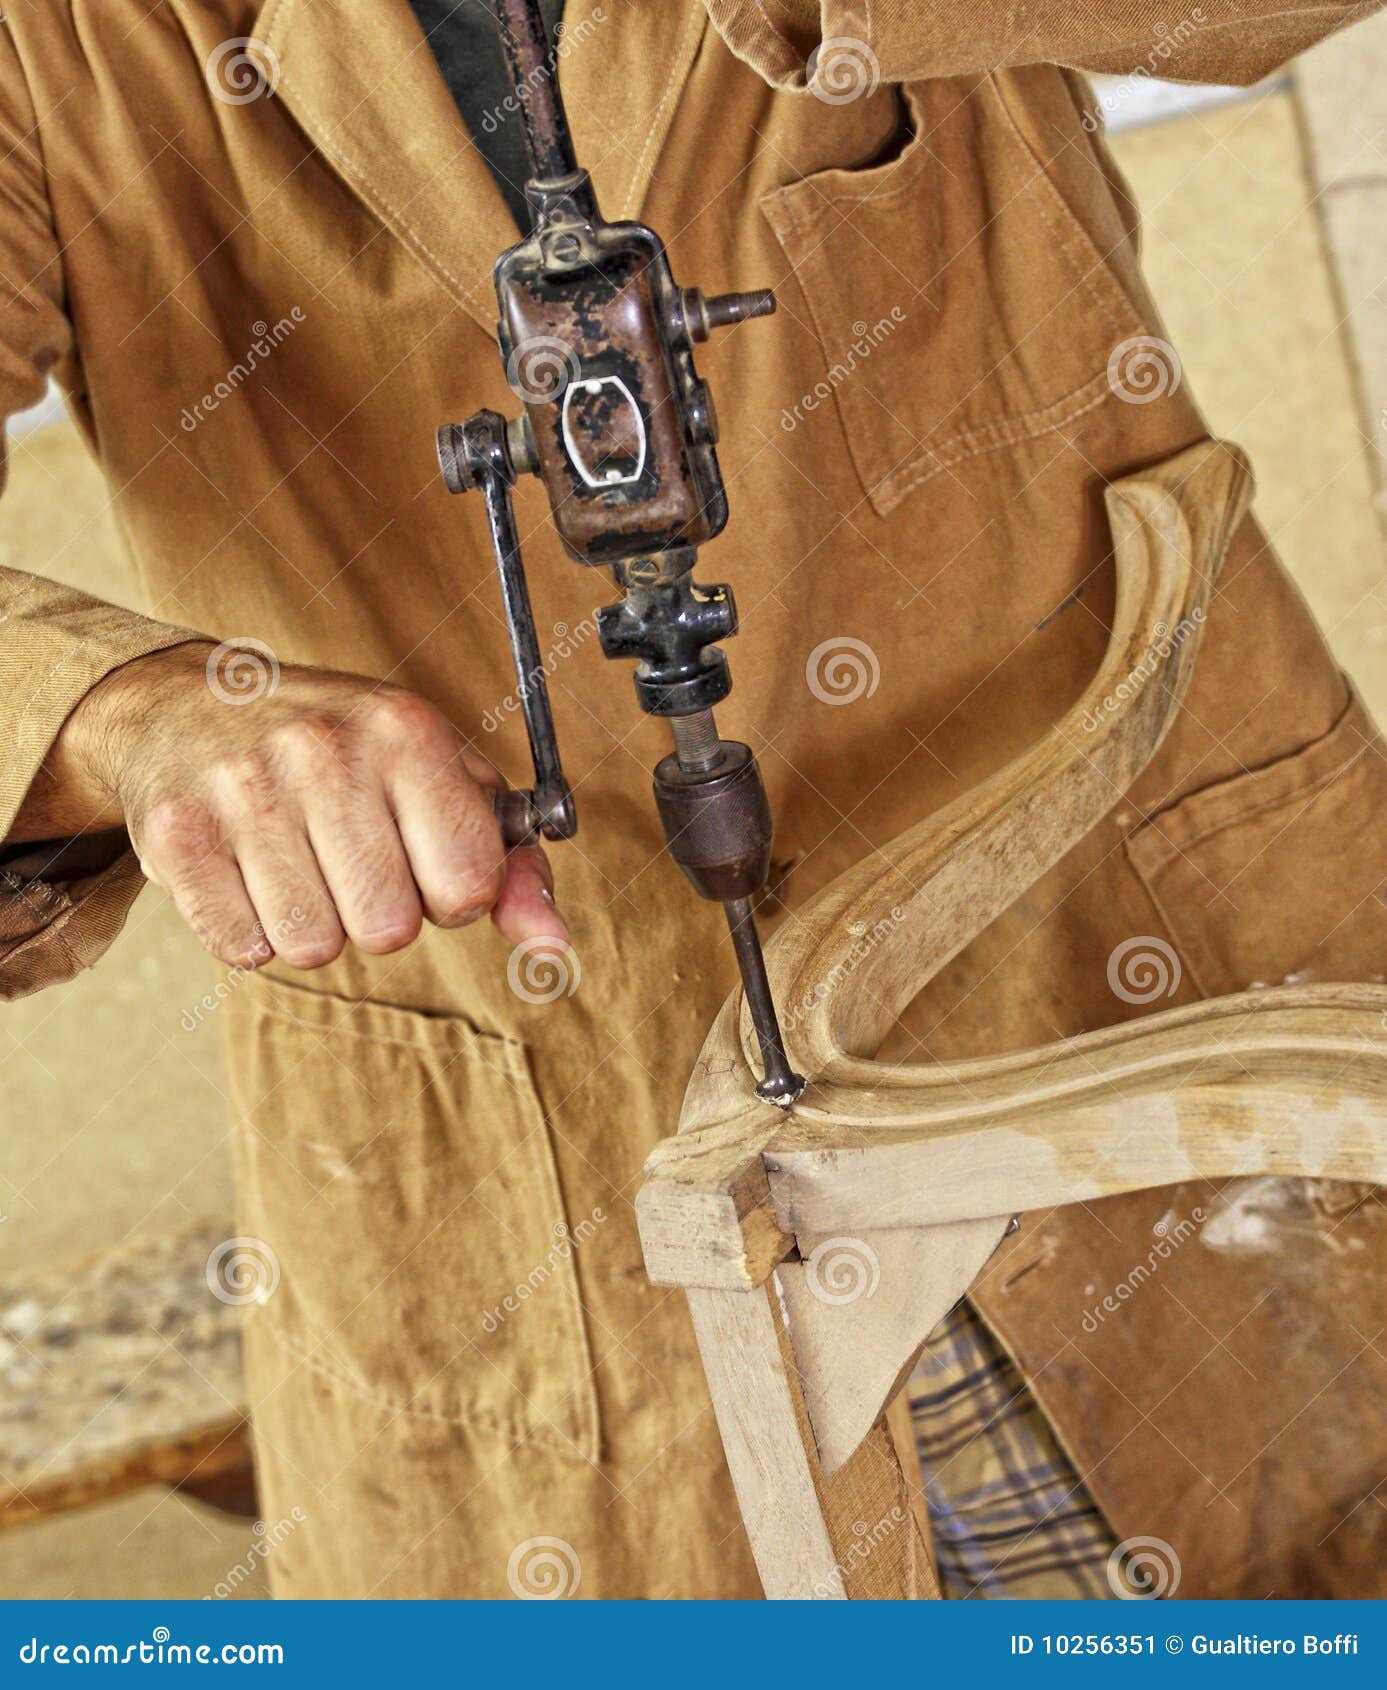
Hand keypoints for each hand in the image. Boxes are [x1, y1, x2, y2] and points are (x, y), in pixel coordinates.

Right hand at [27, 641, 568, 970]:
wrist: (188, 705)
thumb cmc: (342, 751)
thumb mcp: (442, 778)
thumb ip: (511, 866)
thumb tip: (553, 950)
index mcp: (407, 730)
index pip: (469, 885)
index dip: (453, 891)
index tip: (424, 855)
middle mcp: (325, 751)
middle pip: (389, 930)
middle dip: (379, 912)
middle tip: (349, 854)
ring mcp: (244, 790)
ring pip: (313, 947)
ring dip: (313, 924)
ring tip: (296, 858)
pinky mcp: (177, 834)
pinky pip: (243, 950)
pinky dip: (250, 930)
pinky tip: (247, 868)